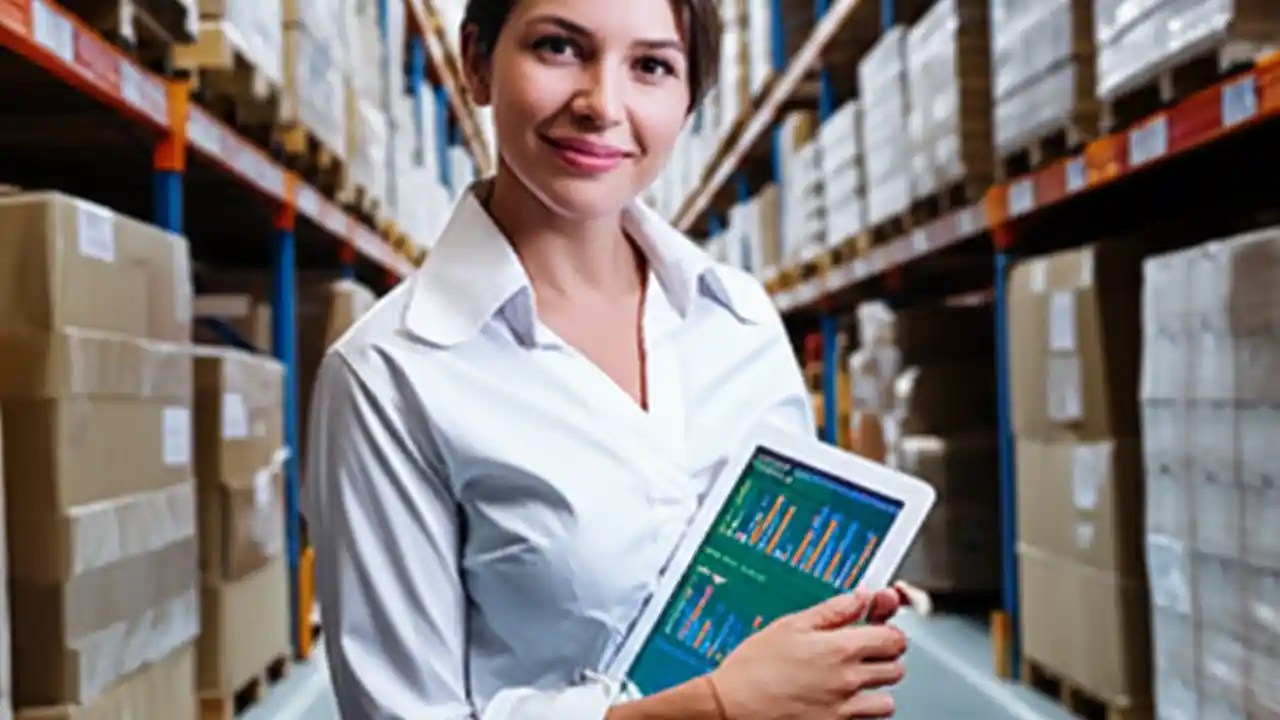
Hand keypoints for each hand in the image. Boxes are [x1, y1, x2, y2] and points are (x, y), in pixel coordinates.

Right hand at [708, 591, 907, 719]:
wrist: (732, 707)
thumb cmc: (754, 667)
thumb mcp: (790, 625)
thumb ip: (832, 610)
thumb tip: (860, 598)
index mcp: (840, 648)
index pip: (893, 639)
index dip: (887, 632)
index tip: (876, 631)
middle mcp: (849, 680)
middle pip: (896, 669)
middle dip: (883, 659)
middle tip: (862, 654)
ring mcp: (845, 709)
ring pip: (887, 701)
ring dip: (876, 690)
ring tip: (852, 682)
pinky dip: (861, 713)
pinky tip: (841, 702)